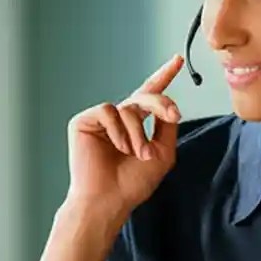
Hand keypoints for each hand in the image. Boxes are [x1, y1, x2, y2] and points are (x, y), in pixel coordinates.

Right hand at [65, 54, 184, 223]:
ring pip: (128, 107)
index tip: (177, 60)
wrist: (109, 200)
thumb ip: (167, 126)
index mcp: (134, 126)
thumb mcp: (163, 153)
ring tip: (136, 154)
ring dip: (138, 132)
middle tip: (173, 115)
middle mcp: (117, 120)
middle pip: (143, 96)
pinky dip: (118, 130)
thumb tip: (170, 105)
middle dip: (160, 104)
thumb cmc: (133, 184)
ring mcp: (99, 120)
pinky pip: (108, 111)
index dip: (163, 77)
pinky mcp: (83, 122)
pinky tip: (117, 147)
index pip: (149, 96)